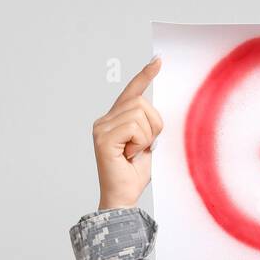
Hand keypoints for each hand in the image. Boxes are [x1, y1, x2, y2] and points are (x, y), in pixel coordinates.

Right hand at [93, 56, 163, 210]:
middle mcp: (105, 120)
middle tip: (143, 148)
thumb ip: (148, 128)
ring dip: (146, 137)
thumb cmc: (133, 177)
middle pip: (141, 103)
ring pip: (139, 114)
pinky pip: (134, 127)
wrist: (122, 199)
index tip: (158, 60)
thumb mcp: (147, 147)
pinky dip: (139, 143)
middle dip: (153, 126)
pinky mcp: (103, 136)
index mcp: (114, 120)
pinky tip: (128, 155)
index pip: (132, 92)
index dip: (145, 76)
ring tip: (134, 153)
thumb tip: (153, 114)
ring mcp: (102, 127)